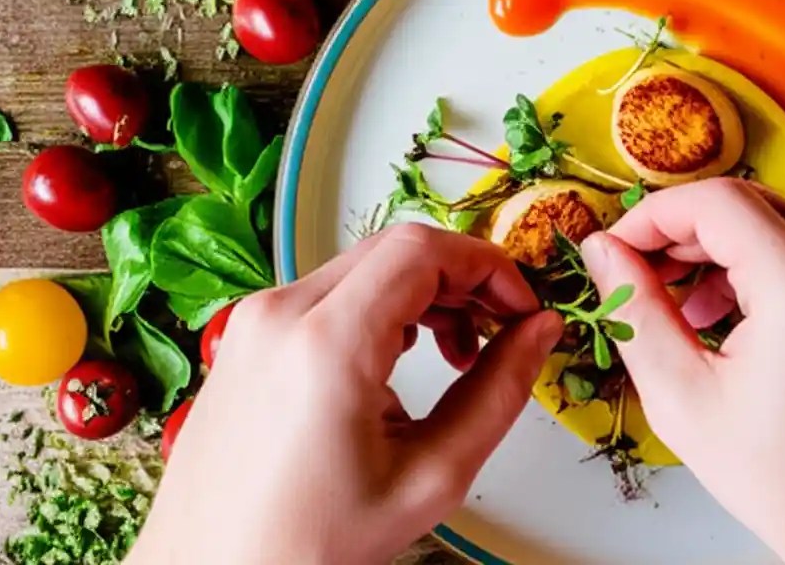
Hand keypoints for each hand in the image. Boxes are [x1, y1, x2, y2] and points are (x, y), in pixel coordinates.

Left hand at [127, 224, 561, 564]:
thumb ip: (498, 393)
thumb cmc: (306, 545)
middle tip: (502, 331)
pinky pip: (328, 293)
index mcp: (328, 345)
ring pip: (364, 267)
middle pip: (396, 248)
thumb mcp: (431, 477)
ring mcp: (254, 323)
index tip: (523, 309)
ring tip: (457, 356)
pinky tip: (400, 361)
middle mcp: (280, 315)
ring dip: (425, 294)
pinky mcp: (245, 338)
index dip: (490, 268)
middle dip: (464, 279)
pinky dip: (380, 309)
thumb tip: (539, 332)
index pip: (425, 250)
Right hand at [580, 179, 784, 564]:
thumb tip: (605, 255)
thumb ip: (636, 314)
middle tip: (644, 274)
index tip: (620, 246)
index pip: (719, 202)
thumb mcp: (687, 402)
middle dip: (688, 231)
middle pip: (753, 203)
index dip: (655, 215)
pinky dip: (773, 266)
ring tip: (690, 307)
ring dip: (729, 249)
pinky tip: (743, 314)